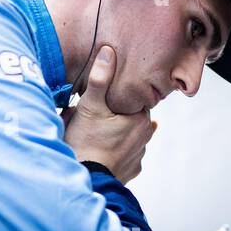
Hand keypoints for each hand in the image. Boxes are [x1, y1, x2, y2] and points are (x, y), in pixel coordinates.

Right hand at [61, 45, 156, 182]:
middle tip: (96, 117)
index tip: (105, 100)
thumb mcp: (90, 105)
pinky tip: (102, 151)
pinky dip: (116, 153)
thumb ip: (100, 78)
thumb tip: (108, 51)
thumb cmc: (86, 142)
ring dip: (117, 135)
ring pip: (129, 137)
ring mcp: (139, 156)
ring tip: (97, 135)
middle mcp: (145, 137)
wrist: (86, 179)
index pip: (135, 100)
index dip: (119, 98)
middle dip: (117, 116)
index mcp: (140, 118)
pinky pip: (125, 157)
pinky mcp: (131, 172)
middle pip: (132, 118)